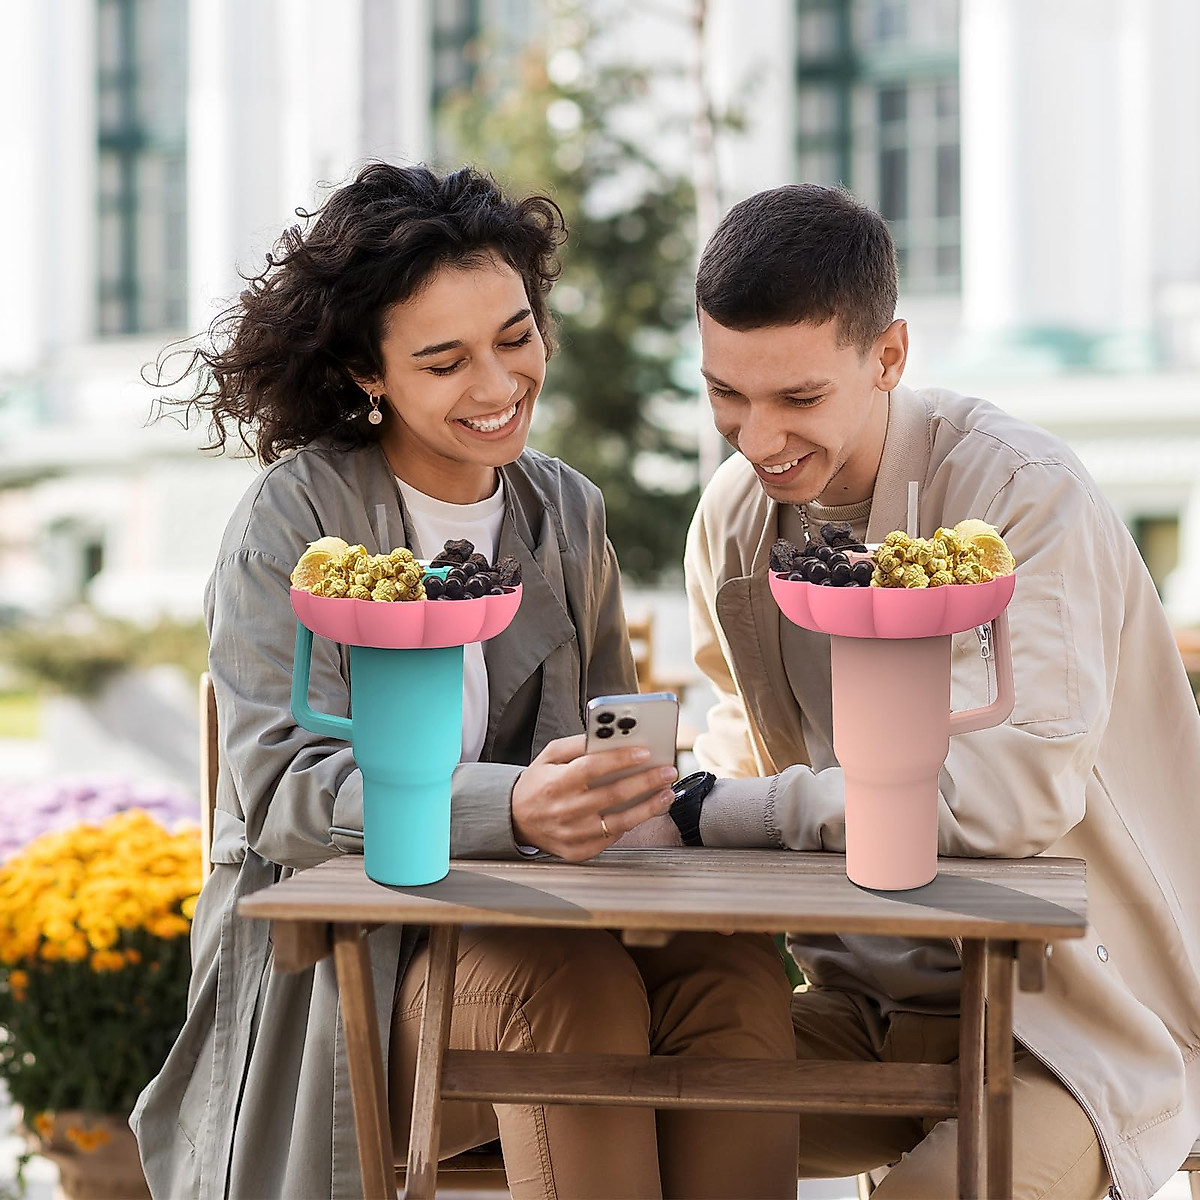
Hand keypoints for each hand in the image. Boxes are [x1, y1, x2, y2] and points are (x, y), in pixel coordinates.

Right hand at [511, 735, 677, 861]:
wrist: (515, 819)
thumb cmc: (538, 783)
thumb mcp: (549, 756)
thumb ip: (577, 744)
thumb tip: (609, 737)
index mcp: (555, 783)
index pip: (592, 768)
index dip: (620, 759)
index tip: (645, 752)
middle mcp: (564, 810)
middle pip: (613, 795)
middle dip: (646, 782)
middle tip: (667, 771)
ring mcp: (572, 834)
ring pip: (619, 822)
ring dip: (648, 807)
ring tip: (667, 794)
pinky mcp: (579, 852)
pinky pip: (611, 838)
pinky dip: (631, 824)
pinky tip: (645, 811)